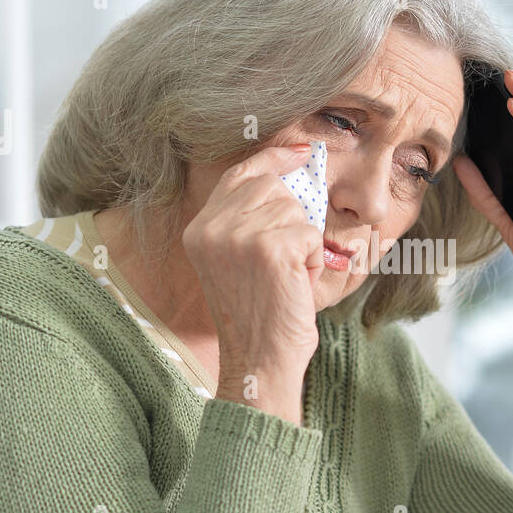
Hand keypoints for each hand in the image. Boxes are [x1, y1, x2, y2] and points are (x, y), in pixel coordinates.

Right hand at [182, 143, 324, 394]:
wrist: (259, 360)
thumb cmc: (257, 315)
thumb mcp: (237, 261)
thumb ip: (247, 220)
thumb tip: (290, 174)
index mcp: (200, 230)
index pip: (238, 174)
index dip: (273, 159)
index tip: (301, 152)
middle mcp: (213, 228)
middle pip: (271, 186)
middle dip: (292, 216)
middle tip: (285, 259)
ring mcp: (240, 236)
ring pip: (296, 210)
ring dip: (302, 243)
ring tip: (286, 277)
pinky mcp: (272, 247)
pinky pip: (310, 233)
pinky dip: (312, 259)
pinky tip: (295, 284)